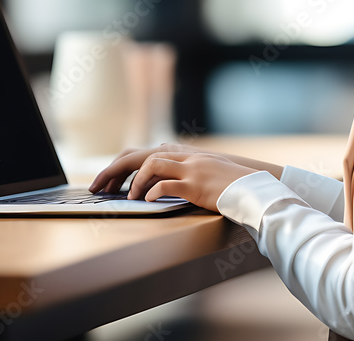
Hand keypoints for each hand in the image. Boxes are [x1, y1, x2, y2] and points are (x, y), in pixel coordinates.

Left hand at [89, 146, 258, 212]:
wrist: (255, 188)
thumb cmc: (232, 185)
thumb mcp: (207, 171)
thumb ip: (186, 170)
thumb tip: (164, 180)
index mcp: (186, 153)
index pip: (146, 151)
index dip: (123, 164)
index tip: (107, 179)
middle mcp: (186, 157)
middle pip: (141, 155)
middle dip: (115, 170)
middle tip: (98, 186)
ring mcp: (191, 169)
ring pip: (151, 165)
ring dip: (135, 182)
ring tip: (129, 197)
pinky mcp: (196, 185)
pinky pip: (167, 185)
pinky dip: (152, 192)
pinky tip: (147, 201)